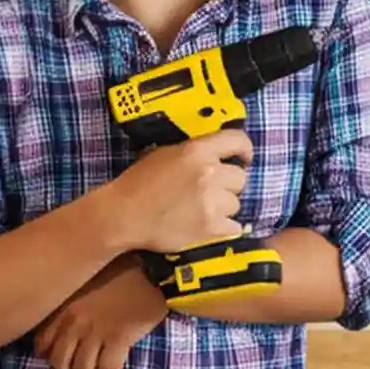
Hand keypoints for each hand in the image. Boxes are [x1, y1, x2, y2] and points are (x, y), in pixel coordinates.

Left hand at [33, 254, 167, 368]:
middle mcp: (74, 320)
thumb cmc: (119, 266)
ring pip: (83, 367)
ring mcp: (95, 330)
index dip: (52, 349)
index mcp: (62, 304)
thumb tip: (61, 313)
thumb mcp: (84, 275)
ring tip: (102, 353)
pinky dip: (112, 364)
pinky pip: (107, 367)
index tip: (64, 345)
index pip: (42, 343)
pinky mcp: (118, 338)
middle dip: (70, 361)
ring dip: (93, 363)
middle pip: (59, 361)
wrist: (150, 266)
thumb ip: (69, 293)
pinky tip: (118, 352)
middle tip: (83, 353)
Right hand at [105, 129, 252, 252]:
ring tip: (204, 210)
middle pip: (240, 178)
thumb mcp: (164, 154)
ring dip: (224, 206)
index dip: (244, 149)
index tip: (243, 158)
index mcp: (198, 151)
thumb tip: (215, 154)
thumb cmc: (138, 182)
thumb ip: (193, 152)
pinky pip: (235, 227)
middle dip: (228, 184)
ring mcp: (212, 203)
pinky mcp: (212, 228)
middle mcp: (210, 174)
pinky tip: (208, 226)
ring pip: (236, 203)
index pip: (237, 140)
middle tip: (211, 190)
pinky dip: (224, 228)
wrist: (124, 215)